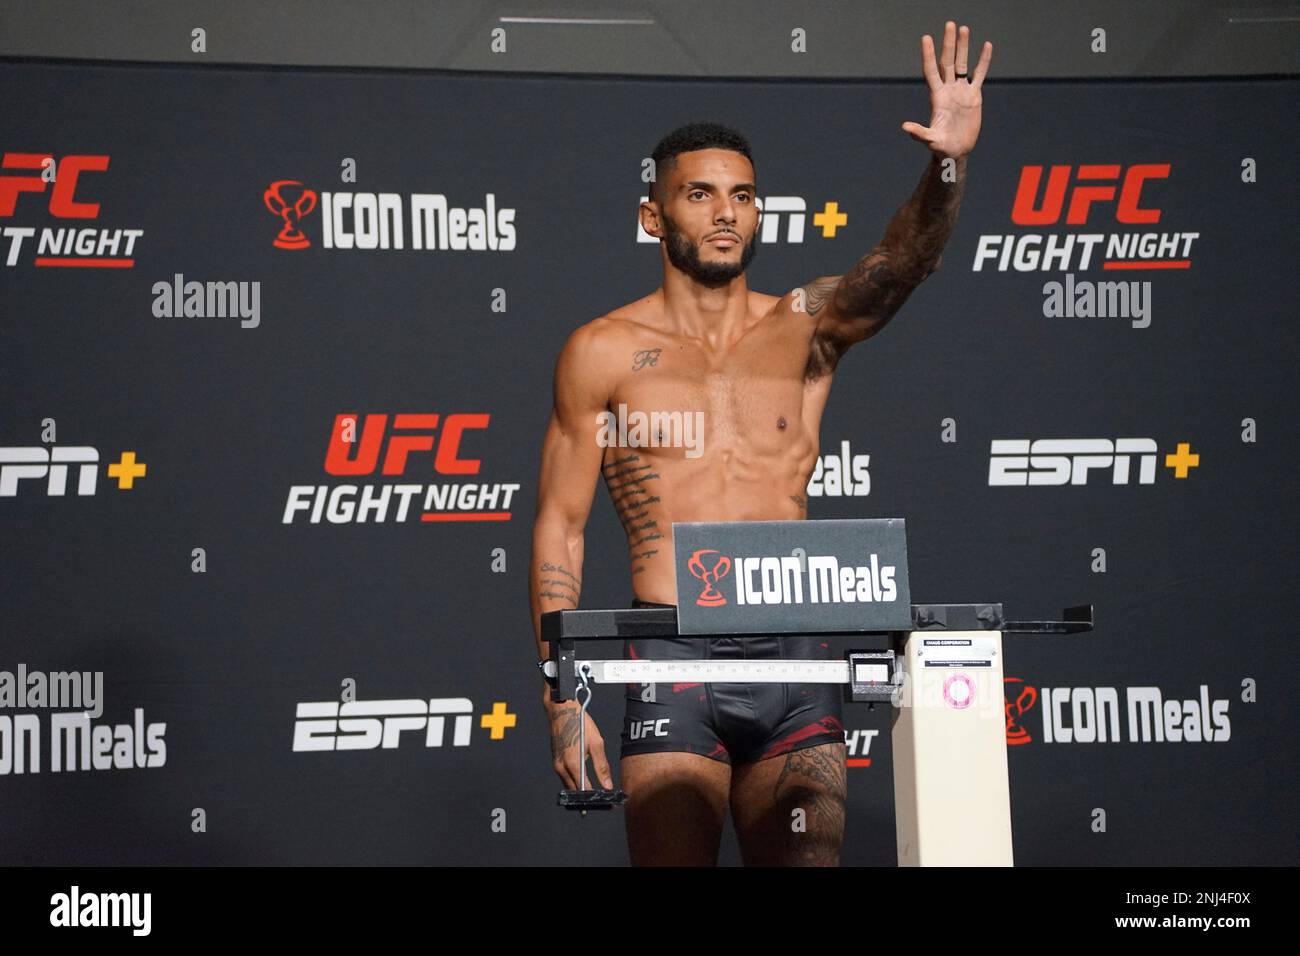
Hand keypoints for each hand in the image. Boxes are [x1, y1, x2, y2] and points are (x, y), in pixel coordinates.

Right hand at [545, 698, 613, 789]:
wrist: (561, 710)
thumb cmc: (579, 723)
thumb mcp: (596, 743)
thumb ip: (601, 766)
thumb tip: (607, 785)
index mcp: (573, 764)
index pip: (584, 790)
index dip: (594, 797)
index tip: (604, 799)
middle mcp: (561, 767)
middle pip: (574, 790)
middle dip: (587, 795)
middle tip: (600, 795)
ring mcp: (556, 764)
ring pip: (568, 784)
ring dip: (579, 787)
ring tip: (593, 785)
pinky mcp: (555, 760)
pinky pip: (564, 776)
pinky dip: (573, 779)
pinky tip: (583, 775)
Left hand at [902, 21, 991, 158]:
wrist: (956, 151)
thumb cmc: (941, 147)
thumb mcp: (930, 140)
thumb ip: (919, 133)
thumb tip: (905, 127)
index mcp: (937, 97)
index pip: (931, 71)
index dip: (928, 55)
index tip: (926, 38)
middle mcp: (948, 90)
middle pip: (948, 62)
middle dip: (948, 43)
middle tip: (949, 24)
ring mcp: (961, 91)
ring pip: (962, 64)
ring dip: (963, 47)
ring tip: (964, 28)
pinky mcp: (974, 96)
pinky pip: (979, 74)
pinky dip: (983, 61)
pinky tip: (986, 45)